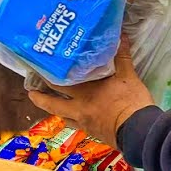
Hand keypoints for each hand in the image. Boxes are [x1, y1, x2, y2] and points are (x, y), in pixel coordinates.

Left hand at [27, 41, 152, 147]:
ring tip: (52, 103)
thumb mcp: (128, 76)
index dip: (44, 77)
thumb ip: (122, 57)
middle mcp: (79, 109)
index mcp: (84, 93)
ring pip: (63, 117)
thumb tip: (122, 36)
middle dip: (39, 98)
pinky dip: (74, 120)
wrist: (139, 132)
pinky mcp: (94, 134)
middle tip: (31, 92)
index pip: (57, 83)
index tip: (34, 71)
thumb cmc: (131, 102)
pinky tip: (77, 116)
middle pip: (52, 104)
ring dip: (56, 110)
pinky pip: (78, 126)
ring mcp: (85, 124)